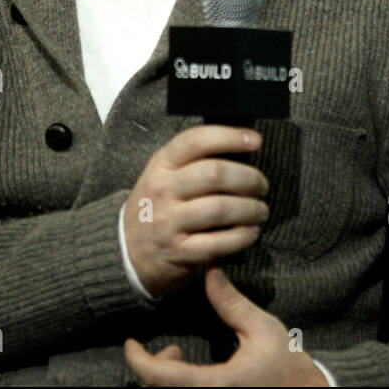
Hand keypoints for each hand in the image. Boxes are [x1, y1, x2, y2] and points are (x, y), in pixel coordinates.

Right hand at [124, 125, 269, 298]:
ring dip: (250, 209)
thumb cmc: (156, 206)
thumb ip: (194, 161)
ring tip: (260, 210)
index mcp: (161, 164)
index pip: (196, 140)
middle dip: (249, 178)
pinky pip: (219, 242)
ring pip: (221, 208)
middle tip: (261, 185)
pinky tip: (251, 231)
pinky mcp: (179, 252)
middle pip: (215, 174)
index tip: (255, 141)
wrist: (127, 250)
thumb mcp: (164, 174)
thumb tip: (242, 147)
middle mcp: (163, 189)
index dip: (230, 137)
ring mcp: (169, 222)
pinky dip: (243, 236)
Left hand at [124, 266, 330, 385]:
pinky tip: (189, 367)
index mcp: (216, 384)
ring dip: (164, 376)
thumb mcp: (263, 329)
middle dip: (151, 366)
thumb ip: (231, 303)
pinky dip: (177, 383)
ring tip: (177, 354)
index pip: (160, 376)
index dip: (138, 358)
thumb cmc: (289, 366)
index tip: (131, 342)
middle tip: (161, 346)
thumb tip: (211, 270)